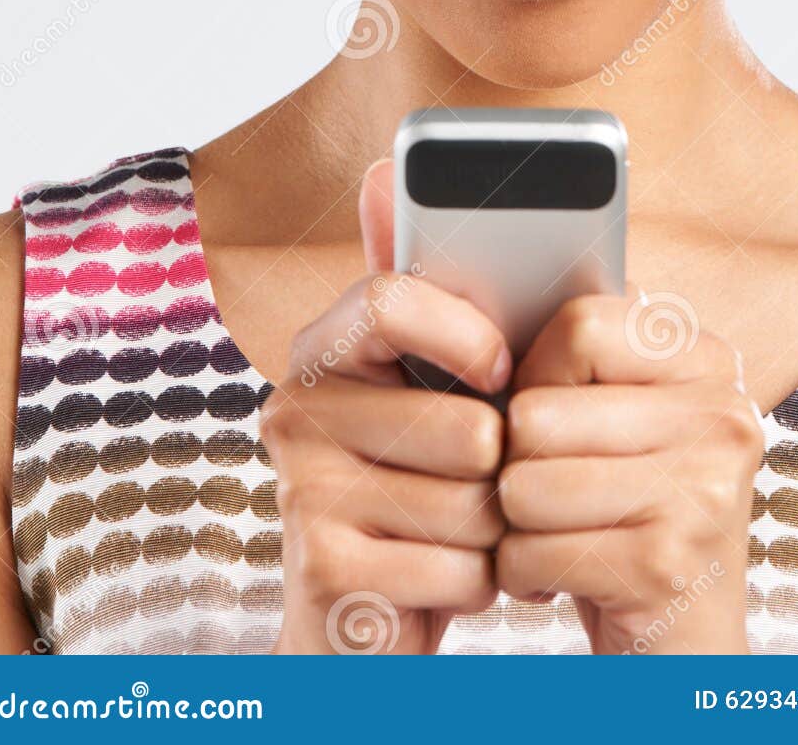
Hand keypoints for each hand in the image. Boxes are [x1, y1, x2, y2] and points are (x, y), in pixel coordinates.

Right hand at [261, 160, 510, 653]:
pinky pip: (459, 568)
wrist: (372, 630)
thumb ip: (433, 285)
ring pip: (471, 501)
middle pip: (461, 421)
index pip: (389, 298)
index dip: (465, 335)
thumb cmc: (428, 485)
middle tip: (476, 482)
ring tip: (458, 532)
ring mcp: (301, 492)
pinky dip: (475, 586)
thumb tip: (378, 167)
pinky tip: (441, 581)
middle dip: (498, 469)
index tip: (501, 369)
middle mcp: (296, 408)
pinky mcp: (324, 573)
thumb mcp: (441, 382)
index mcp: (327, 347)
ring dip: (492, 532)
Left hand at [496, 291, 764, 653]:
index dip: (534, 373)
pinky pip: (530, 553)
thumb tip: (480, 303)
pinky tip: (563, 579)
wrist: (684, 649)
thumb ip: (578, 354)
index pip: (579, 324)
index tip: (546, 416)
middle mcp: (721, 417)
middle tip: (551, 496)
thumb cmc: (627, 517)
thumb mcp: (618, 419)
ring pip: (523, 485)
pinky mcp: (665, 565)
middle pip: (537, 412)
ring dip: (516, 527)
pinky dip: (524, 577)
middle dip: (515, 465)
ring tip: (558, 536)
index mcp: (708, 362)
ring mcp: (701, 492)